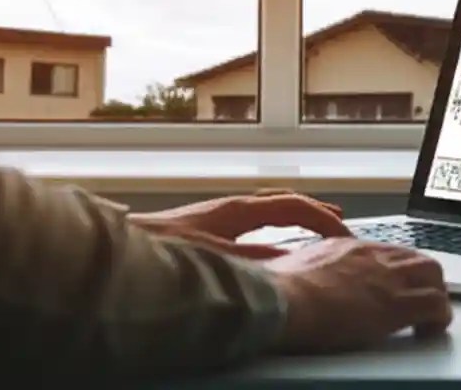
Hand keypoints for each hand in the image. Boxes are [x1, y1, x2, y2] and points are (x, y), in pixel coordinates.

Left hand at [128, 189, 349, 259]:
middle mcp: (229, 206)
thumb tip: (288, 257)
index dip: (321, 217)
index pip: (291, 206)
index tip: (342, 230)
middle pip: (282, 202)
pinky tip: (270, 243)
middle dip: (312, 211)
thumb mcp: (214, 258)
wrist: (118, 244)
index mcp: (236, 209)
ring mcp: (217, 215)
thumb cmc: (160, 249)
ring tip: (313, 224)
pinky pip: (252, 221)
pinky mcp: (205, 227)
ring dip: (293, 216)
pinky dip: (273, 227)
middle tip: (338, 219)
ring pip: (266, 209)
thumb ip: (252, 258)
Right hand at [266, 237, 452, 352]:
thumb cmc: (276, 291)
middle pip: (414, 257)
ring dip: (434, 294)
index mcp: (345, 247)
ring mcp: (386, 278)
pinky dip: (439, 317)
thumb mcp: (287, 268)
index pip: (384, 251)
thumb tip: (286, 279)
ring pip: (432, 274)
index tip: (391, 284)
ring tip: (429, 316)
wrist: (281, 300)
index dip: (393, 269)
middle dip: (422, 278)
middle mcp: (371, 256)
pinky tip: (430, 330)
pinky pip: (435, 305)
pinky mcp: (396, 305)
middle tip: (420, 298)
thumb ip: (299, 271)